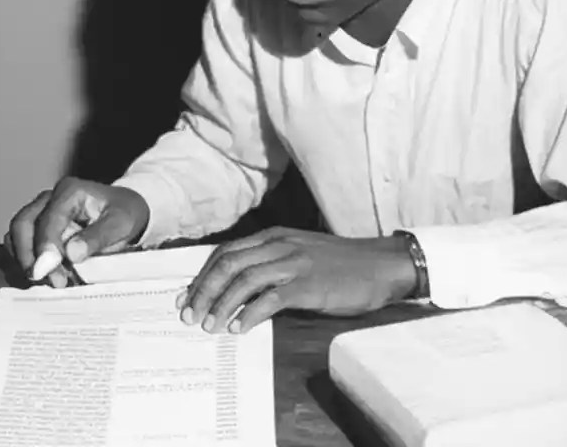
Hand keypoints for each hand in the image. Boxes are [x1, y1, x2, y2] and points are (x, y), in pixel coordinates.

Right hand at [6, 177, 150, 287]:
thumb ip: (97, 237)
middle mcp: (49, 198)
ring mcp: (40, 211)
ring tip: (50, 280)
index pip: (48, 218)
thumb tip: (71, 253)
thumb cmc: (124, 214)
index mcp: (70, 191)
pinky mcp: (37, 227)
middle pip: (22, 224)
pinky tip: (47, 275)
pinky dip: (28, 261)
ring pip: (16, 234)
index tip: (50, 270)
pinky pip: (20, 243)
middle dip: (29, 255)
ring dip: (26, 260)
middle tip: (47, 280)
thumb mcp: (121, 223)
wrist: (125, 211)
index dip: (46, 246)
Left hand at [177, 227, 417, 333]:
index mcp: (273, 237)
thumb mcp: (299, 254)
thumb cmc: (340, 264)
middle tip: (189, 315)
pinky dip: (250, 314)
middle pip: (228, 265)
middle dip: (204, 291)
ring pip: (244, 280)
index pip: (226, 253)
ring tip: (209, 326)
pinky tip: (239, 328)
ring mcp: (294, 263)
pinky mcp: (309, 285)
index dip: (202, 276)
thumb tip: (237, 291)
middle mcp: (279, 245)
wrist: (381, 264)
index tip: (186, 297)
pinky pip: (271, 298)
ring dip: (222, 304)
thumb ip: (270, 264)